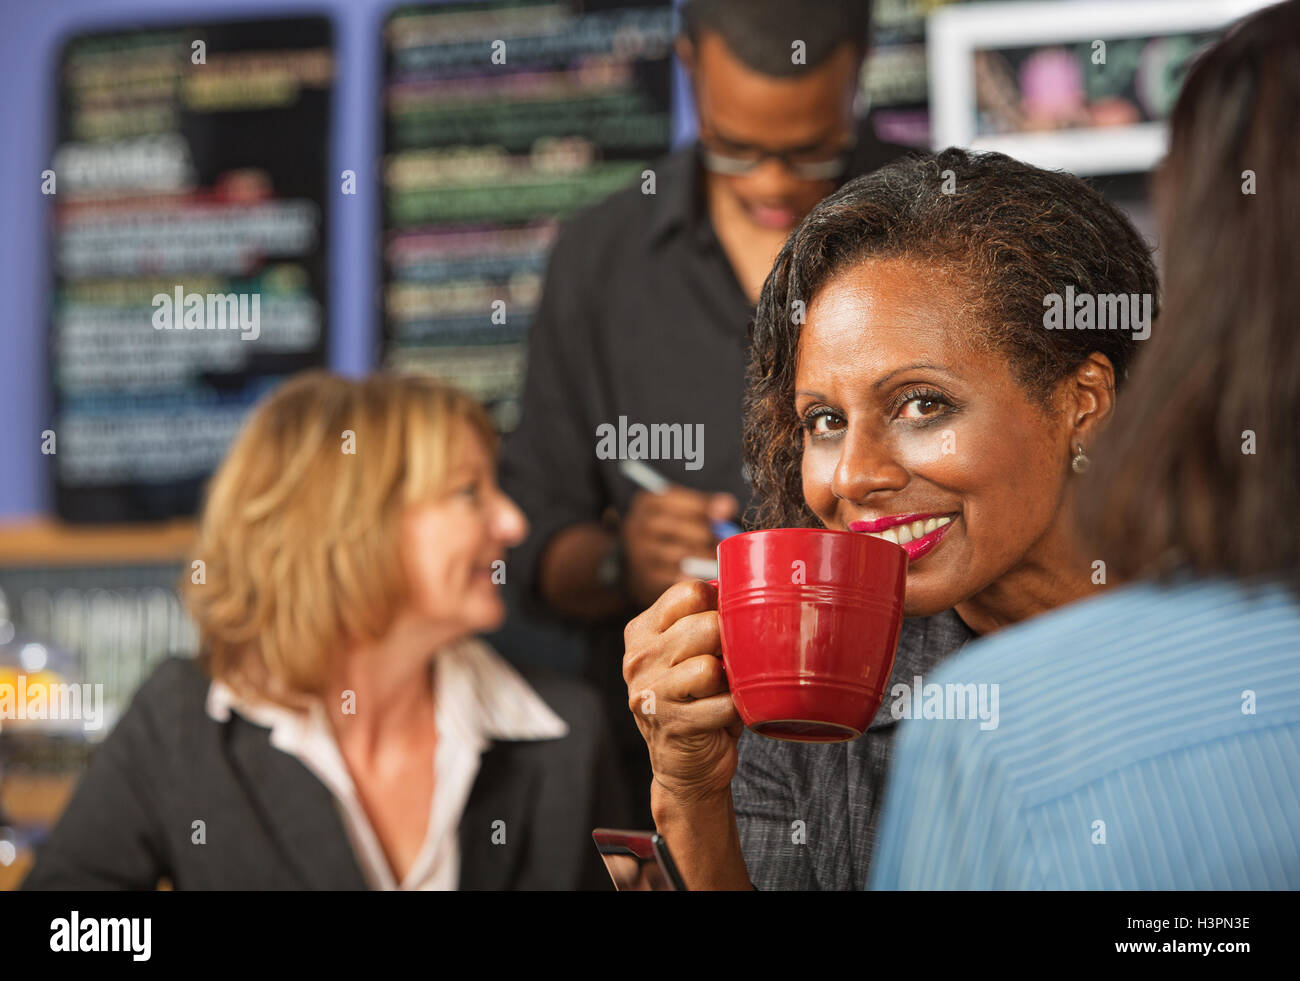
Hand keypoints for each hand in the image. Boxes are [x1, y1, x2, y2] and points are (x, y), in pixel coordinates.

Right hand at [621, 487, 737, 609]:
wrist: (636, 563)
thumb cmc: (668, 532)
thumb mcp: (678, 511)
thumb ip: (704, 507)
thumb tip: (727, 507)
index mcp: (648, 503)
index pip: (677, 500)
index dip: (704, 506)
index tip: (727, 513)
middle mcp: (638, 526)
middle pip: (680, 528)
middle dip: (708, 536)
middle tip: (727, 543)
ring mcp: (639, 554)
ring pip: (680, 555)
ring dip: (704, 558)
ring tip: (719, 559)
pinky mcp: (645, 579)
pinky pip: (675, 577)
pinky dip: (694, 576)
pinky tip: (705, 576)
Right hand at [623, 579, 743, 804]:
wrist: (686, 765)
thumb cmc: (698, 700)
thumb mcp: (689, 653)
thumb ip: (702, 620)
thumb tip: (744, 587)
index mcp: (642, 631)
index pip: (689, 593)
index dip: (720, 605)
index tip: (729, 623)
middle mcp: (639, 658)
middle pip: (704, 626)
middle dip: (731, 642)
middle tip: (734, 662)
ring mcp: (651, 693)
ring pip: (710, 667)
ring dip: (731, 680)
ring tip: (727, 690)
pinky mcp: (671, 724)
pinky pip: (723, 705)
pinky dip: (737, 710)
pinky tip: (729, 715)